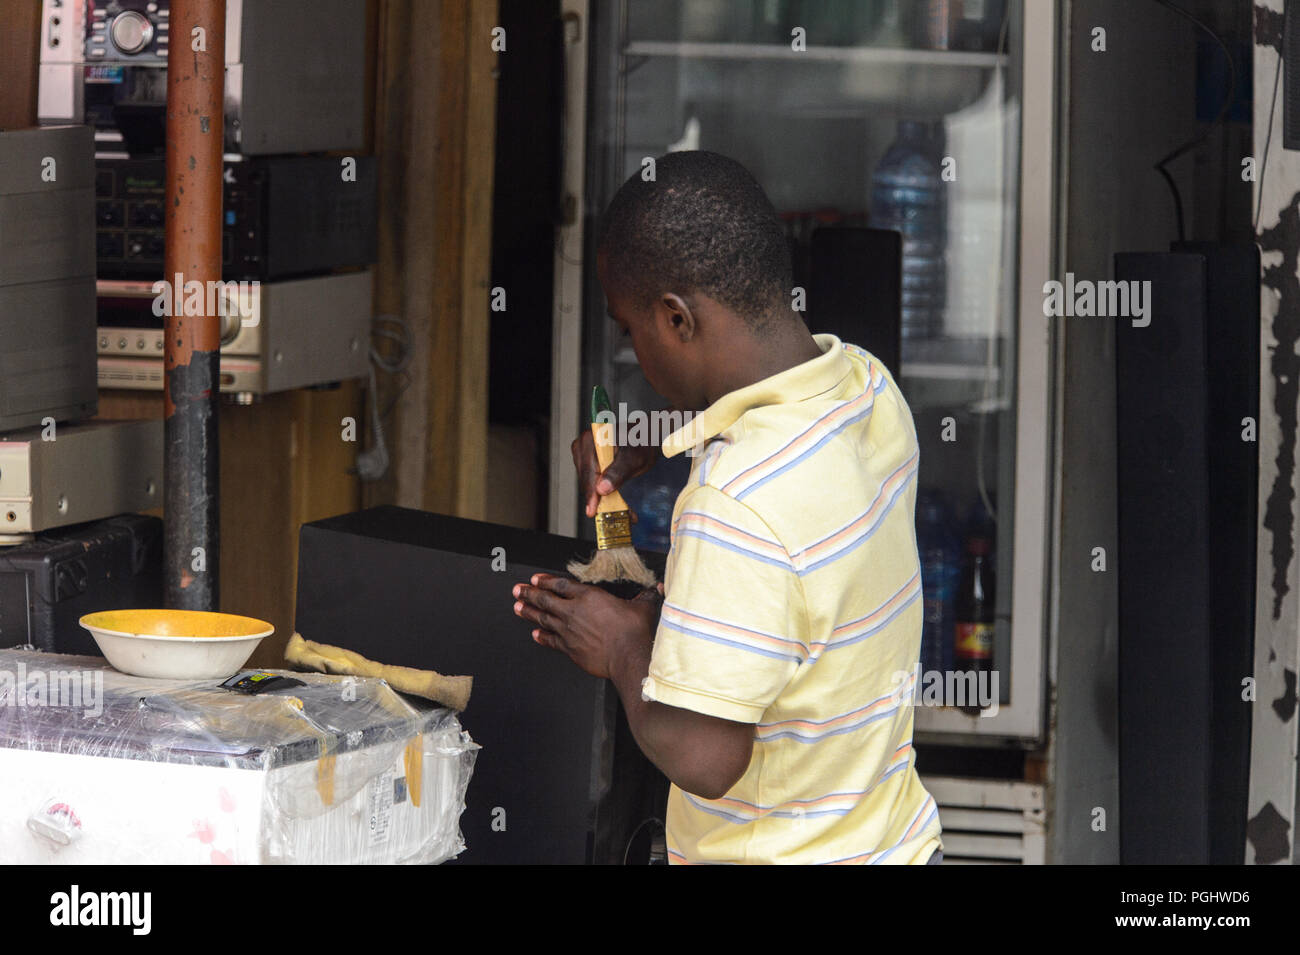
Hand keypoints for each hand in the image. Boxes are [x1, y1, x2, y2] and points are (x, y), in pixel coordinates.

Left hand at [512, 573, 661, 678]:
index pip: (561, 585)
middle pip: (545, 600)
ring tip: (517, 607)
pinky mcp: (570, 649)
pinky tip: (534, 635)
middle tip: (517, 590)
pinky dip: (541, 637)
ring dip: (528, 612)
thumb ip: (646, 596)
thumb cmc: (635, 632)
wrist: (628, 657)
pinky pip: (550, 641)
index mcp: (590, 597)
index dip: (546, 581)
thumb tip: (656, 589)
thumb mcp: (643, 607)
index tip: (535, 579)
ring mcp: (569, 632)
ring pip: (543, 619)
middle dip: (529, 593)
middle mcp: (574, 612)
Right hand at [571, 430, 657, 518]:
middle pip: (585, 477)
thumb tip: (602, 488)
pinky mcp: (588, 460)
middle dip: (597, 497)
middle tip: (610, 512)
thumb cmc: (643, 441)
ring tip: (617, 507)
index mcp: (594, 438)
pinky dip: (601, 489)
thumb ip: (618, 472)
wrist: (648, 436)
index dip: (591, 491)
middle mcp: (585, 443)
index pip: (588, 470)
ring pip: (587, 481)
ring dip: (600, 495)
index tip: (592, 509)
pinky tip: (612, 497)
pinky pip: (591, 479)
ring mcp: (585, 452)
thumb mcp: (635, 458)